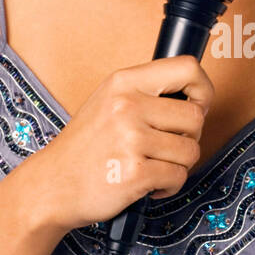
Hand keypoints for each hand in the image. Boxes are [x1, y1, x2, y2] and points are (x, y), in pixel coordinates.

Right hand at [25, 56, 213, 232]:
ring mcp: (131, 139)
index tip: (197, 107)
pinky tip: (147, 184)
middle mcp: (128, 105)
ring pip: (191, 151)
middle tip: (163, 148)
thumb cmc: (84, 148)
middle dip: (188, 138)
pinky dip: (168, 186)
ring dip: (177, 165)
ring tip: (150, 166)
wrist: (51, 185)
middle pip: (195, 117)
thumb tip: (196, 98)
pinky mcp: (135, 172)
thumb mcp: (108, 102)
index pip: (188, 68)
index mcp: (124, 82)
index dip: (203, 90)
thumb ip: (146, 94)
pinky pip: (178, 177)